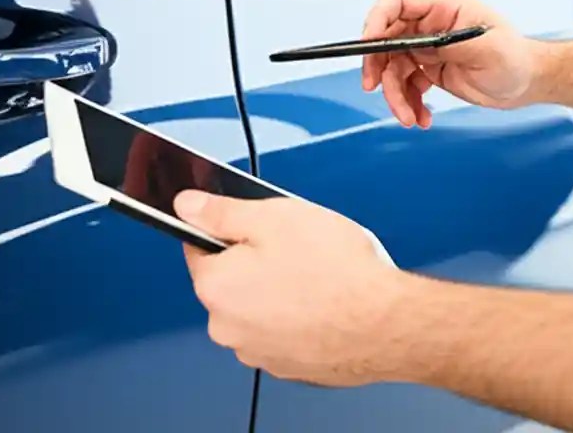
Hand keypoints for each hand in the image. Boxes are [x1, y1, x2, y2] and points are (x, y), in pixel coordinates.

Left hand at [175, 190, 408, 385]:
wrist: (386, 324)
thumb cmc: (337, 272)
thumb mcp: (275, 217)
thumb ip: (221, 211)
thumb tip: (186, 205)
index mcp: (215, 286)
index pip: (199, 246)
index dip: (231, 228)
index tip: (257, 225)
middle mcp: (227, 327)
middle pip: (231, 279)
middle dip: (257, 261)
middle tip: (297, 247)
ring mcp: (258, 352)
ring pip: (259, 307)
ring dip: (280, 291)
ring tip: (320, 276)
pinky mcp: (289, 367)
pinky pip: (285, 331)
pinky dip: (300, 318)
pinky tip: (328, 301)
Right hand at [361, 0, 543, 127]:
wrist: (525, 84)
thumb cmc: (516, 59)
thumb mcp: (490, 50)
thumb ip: (453, 44)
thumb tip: (421, 44)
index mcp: (445, 5)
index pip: (398, 0)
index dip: (377, 19)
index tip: (368, 45)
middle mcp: (430, 22)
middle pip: (385, 36)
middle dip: (378, 64)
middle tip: (374, 87)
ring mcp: (427, 45)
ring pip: (392, 66)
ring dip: (394, 94)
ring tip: (409, 117)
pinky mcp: (428, 67)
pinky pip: (404, 83)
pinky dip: (407, 102)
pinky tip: (421, 116)